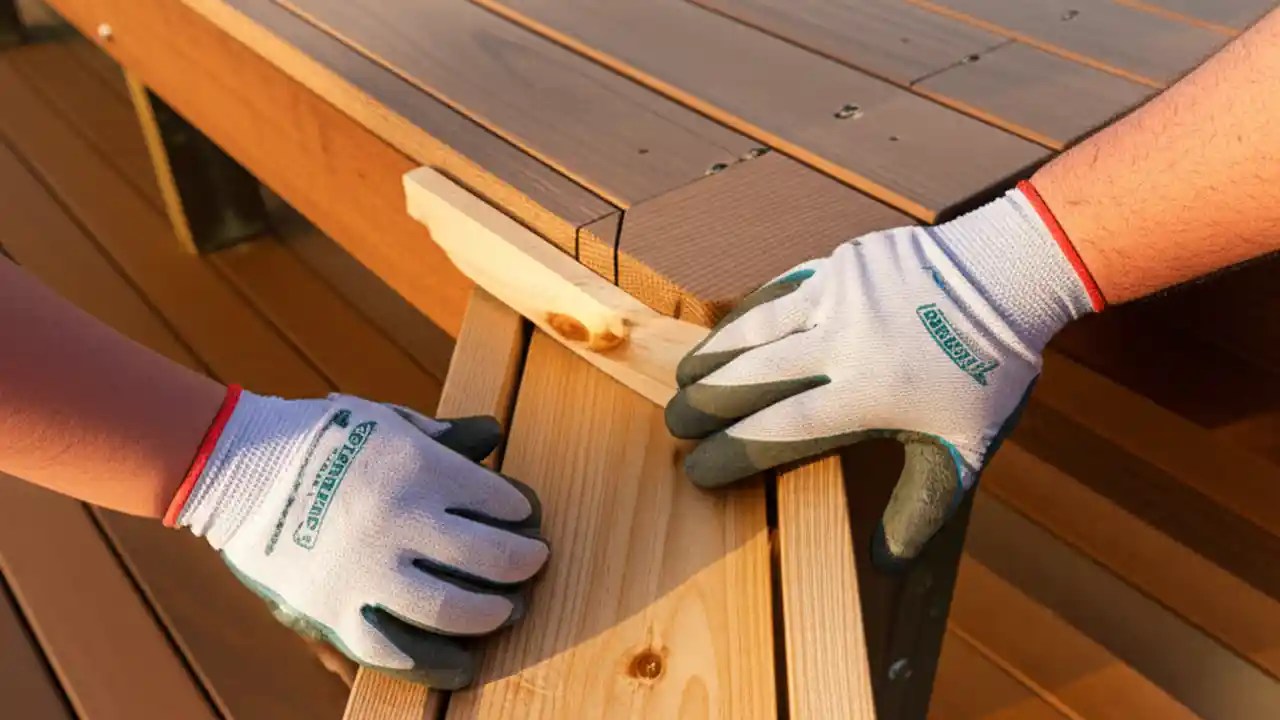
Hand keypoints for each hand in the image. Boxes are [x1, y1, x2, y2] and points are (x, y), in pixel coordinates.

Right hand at [167, 390, 547, 687]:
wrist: (239, 467)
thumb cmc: (326, 439)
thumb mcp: (389, 423)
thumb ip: (446, 436)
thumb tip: (496, 434)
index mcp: (419, 468)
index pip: (502, 502)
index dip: (524, 513)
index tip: (528, 519)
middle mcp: (399, 520)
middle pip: (490, 558)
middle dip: (524, 565)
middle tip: (532, 566)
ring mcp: (366, 571)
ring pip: (453, 609)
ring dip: (493, 614)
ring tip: (507, 610)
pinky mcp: (333, 611)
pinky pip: (395, 651)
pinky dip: (437, 662)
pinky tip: (465, 662)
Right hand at [666, 184, 1100, 564]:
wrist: (1006, 275)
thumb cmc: (987, 369)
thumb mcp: (966, 446)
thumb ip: (921, 505)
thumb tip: (886, 564)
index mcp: (868, 394)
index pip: (780, 430)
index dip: (733, 454)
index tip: (699, 471)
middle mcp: (841, 344)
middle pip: (752, 380)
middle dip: (705, 407)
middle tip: (675, 426)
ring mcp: (835, 297)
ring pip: (752, 332)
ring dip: (712, 359)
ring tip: (683, 381)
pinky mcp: (835, 265)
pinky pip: (773, 294)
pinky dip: (742, 318)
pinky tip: (723, 334)